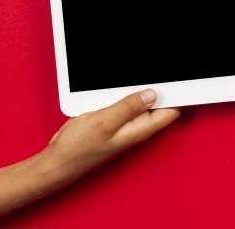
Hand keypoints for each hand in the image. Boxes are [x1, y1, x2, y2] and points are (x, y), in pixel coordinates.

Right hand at [40, 89, 179, 184]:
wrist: (56, 163)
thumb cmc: (77, 150)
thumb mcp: (103, 122)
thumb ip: (129, 107)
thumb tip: (153, 93)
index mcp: (140, 129)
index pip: (172, 110)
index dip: (178, 93)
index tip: (176, 78)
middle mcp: (136, 127)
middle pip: (158, 102)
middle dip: (157, 86)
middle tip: (152, 71)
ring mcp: (125, 124)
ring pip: (139, 100)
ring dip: (136, 88)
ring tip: (126, 78)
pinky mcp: (113, 120)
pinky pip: (124, 103)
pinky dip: (121, 93)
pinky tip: (112, 86)